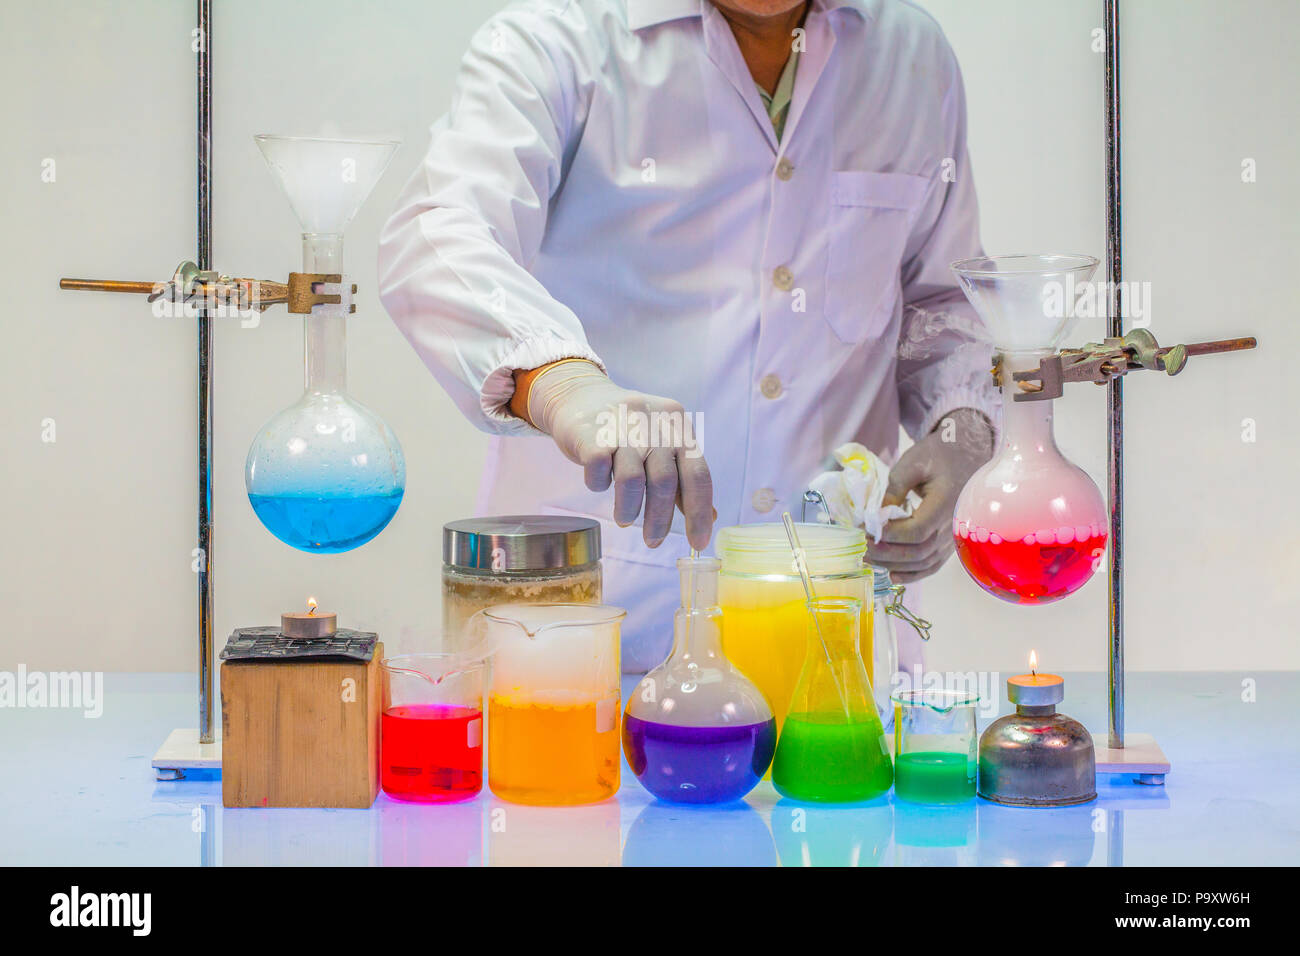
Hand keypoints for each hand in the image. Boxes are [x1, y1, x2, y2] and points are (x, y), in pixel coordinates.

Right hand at [523, 361, 713, 549]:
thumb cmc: (626, 429)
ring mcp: (623, 426)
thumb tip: (711, 517)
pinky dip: (599, 485)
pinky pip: (599, 471)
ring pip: (632, 480)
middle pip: (665, 482)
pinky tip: (598, 484)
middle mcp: (655, 423)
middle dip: (660, 520)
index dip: (700, 513)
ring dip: (629, 510)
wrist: (578, 395)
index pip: (698, 475)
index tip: (698, 544)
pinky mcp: (592, 433)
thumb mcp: (661, 444)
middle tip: (653, 542)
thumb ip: (683, 477)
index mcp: (679, 427)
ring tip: (624, 520)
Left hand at [870, 408, 993, 581]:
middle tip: (861, 546)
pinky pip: (932, 565)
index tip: (865, 528)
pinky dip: (912, 574)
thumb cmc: (938, 455)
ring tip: (869, 558)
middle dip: (886, 553)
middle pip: (919, 552)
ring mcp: (953, 537)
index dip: (889, 535)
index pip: (917, 531)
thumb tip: (875, 515)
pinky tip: (892, 574)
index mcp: (946, 503)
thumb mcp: (912, 463)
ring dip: (894, 565)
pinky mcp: (949, 542)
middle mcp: (953, 525)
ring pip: (924, 563)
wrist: (965, 454)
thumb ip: (894, 489)